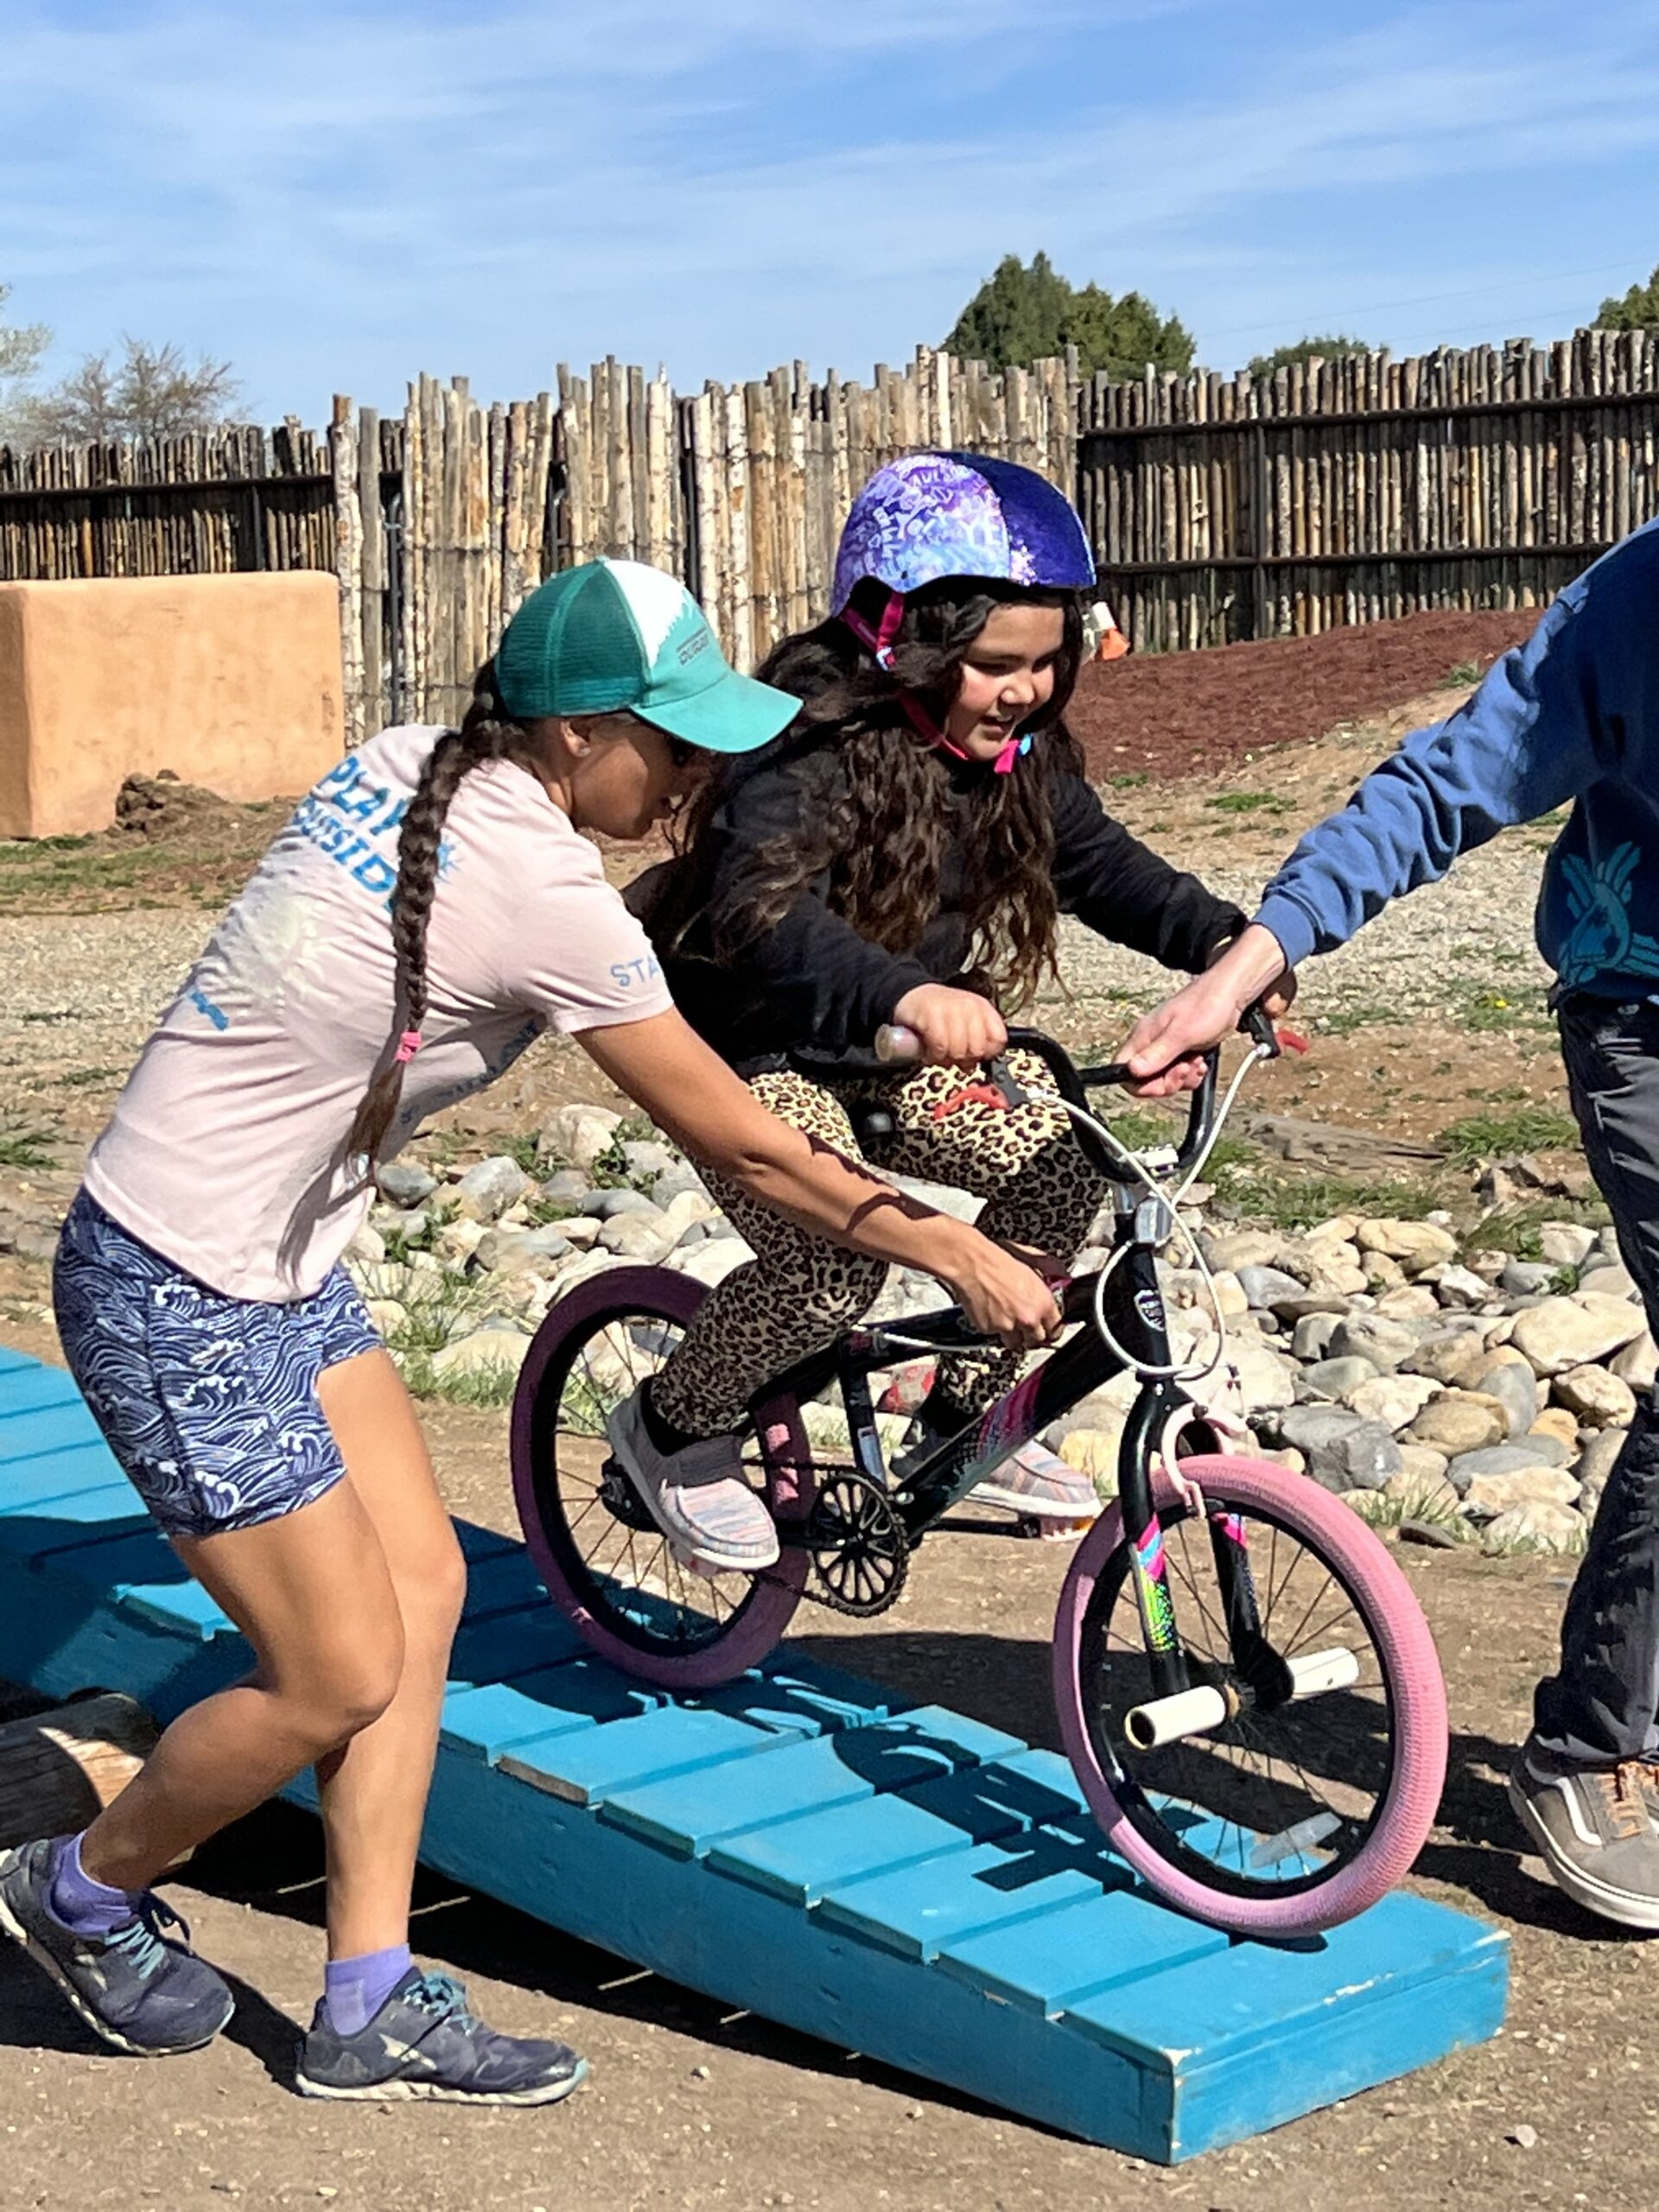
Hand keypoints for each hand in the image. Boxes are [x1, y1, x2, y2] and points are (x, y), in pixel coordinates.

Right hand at [891, 983, 1007, 1068]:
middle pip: (978, 1049)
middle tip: (950, 1054)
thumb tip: (971, 1066)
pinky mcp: (933, 1013)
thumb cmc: (939, 1013)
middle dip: (963, 1059)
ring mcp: (952, 1008)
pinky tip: (929, 1049)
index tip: (972, 1055)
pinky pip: (941, 1046)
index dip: (985, 1054)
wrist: (912, 995)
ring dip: (945, 1058)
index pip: (998, 1040)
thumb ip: (974, 1043)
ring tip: (937, 1051)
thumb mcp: (964, 1024)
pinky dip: (933, 1054)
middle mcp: (970, 1006)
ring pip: (959, 1050)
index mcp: (983, 1008)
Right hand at [942, 1232, 1064, 1354]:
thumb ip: (1049, 1274)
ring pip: (1015, 1343)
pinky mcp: (988, 1329)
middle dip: (1031, 1336)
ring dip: (1012, 1334)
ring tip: (1006, 1317)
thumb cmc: (998, 1260)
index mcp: (1043, 1303)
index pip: (1056, 1331)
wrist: (972, 1263)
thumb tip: (1059, 1277)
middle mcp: (1028, 1318)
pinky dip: (993, 1326)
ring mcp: (1008, 1326)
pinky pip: (994, 1335)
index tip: (1047, 1330)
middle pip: (1036, 1342)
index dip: (1051, 1330)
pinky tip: (991, 1310)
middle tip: (1025, 1325)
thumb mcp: (1033, 1261)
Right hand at [1122, 924, 1294, 1083]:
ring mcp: (1166, 1048)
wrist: (1231, 994)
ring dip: (1183, 1079)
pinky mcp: (1181, 1051)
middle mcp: (1151, 1044)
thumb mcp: (1182, 1033)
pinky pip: (1179, 1074)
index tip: (1161, 1083)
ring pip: (1164, 1079)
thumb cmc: (1207, 1005)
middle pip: (1145, 1079)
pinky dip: (1191, 1074)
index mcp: (1143, 1037)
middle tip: (1185, 1068)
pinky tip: (1201, 1062)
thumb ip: (1157, 1054)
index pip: (1123, 1070)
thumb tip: (1131, 1070)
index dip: (1140, 1083)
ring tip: (1196, 1062)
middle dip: (1168, 1082)